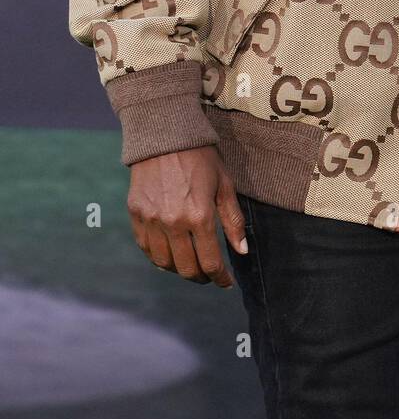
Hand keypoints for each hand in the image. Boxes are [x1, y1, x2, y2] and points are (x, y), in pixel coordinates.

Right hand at [127, 145, 246, 286]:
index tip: (226, 283)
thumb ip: (233, 221)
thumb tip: (241, 252)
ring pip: (163, 263)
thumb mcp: (225, 185)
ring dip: (179, 269)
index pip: (210, 261)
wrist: (166, 135)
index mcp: (200, 216)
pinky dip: (158, 256)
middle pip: (186, 268)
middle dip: (200, 277)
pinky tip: (170, 253)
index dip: (220, 278)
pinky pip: (146, 247)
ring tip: (190, 265)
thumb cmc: (202, 158)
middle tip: (209, 275)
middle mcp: (173, 223)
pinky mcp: (136, 214)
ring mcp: (151, 220)